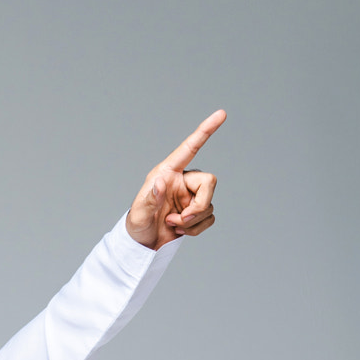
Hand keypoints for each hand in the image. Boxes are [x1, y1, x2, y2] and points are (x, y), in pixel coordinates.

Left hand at [126, 110, 225, 249]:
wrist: (143, 244)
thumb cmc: (137, 226)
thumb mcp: (138, 214)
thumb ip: (150, 198)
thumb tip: (161, 182)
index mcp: (168, 172)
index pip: (190, 148)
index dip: (206, 131)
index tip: (221, 114)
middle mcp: (182, 180)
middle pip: (209, 182)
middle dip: (200, 205)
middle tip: (182, 219)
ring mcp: (191, 196)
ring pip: (209, 203)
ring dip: (192, 221)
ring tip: (172, 224)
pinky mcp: (196, 211)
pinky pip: (209, 217)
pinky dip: (196, 229)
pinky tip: (179, 229)